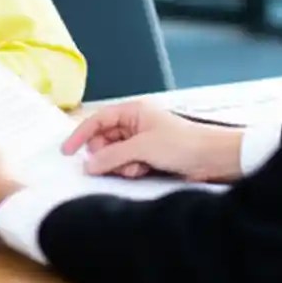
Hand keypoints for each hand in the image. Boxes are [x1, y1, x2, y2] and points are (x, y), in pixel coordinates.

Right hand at [63, 102, 242, 182]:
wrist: (214, 159)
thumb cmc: (185, 143)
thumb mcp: (142, 148)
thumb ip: (112, 156)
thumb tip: (89, 164)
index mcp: (133, 111)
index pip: (98, 120)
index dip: (81, 134)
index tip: (68, 151)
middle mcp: (136, 124)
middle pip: (104, 139)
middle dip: (105, 154)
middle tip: (110, 164)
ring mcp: (142, 141)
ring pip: (115, 154)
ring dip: (119, 164)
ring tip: (135, 167)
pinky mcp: (149, 157)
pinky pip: (127, 164)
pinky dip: (130, 170)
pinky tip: (143, 171)